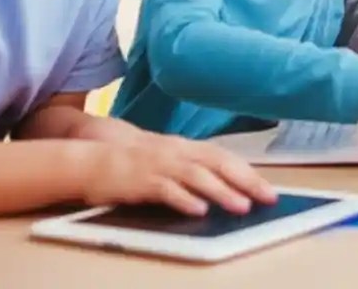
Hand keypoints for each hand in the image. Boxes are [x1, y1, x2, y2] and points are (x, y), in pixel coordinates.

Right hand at [77, 132, 275, 215]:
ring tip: (241, 206)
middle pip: (218, 163)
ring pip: (196, 176)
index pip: (224, 157)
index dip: (248, 172)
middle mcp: (176, 152)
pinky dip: (184, 199)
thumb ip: (191, 169)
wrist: (88, 160)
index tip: (269, 189)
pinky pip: (166, 189)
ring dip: (221, 191)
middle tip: (268, 198)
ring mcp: (159, 164)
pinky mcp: (141, 179)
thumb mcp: (166, 160)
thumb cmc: (130, 164)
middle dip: (246, 181)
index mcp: (184, 147)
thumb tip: (223, 186)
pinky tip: (199, 210)